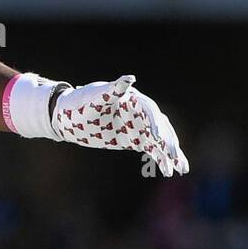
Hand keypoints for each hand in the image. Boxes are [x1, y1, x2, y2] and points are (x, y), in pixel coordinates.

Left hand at [51, 75, 189, 175]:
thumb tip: (130, 78)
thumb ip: (113, 90)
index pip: (150, 111)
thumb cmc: (79, 103)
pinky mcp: (133, 139)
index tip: (157, 138)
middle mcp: (139, 113)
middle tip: (172, 156)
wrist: (66, 117)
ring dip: (171, 154)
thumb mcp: (95, 98)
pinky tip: (168, 170)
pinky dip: (160, 159)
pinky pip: (151, 149)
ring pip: (160, 140)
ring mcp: (137, 127)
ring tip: (181, 169)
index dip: (155, 123)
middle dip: (168, 141)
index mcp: (133, 99)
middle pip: (160, 126)